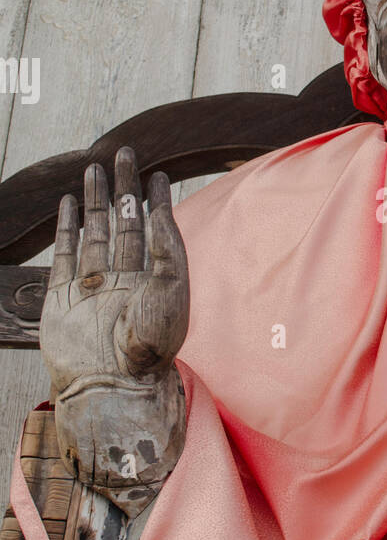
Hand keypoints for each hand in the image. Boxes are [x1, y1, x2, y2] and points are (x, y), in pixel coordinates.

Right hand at [40, 147, 188, 492]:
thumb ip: (166, 249)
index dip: (155, 198)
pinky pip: (66, 252)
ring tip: (94, 168)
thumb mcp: (170, 292)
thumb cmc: (149, 347)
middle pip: (124, 220)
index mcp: (154, 276)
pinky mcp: (63, 295)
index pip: (154, 226)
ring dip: (95, 200)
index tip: (157, 172)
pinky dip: (68, 228)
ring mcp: (92, 284)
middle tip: (124, 151)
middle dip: (123, 186)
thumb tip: (159, 210)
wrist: (110, 387)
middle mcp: (124, 276)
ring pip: (95, 230)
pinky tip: (69, 206)